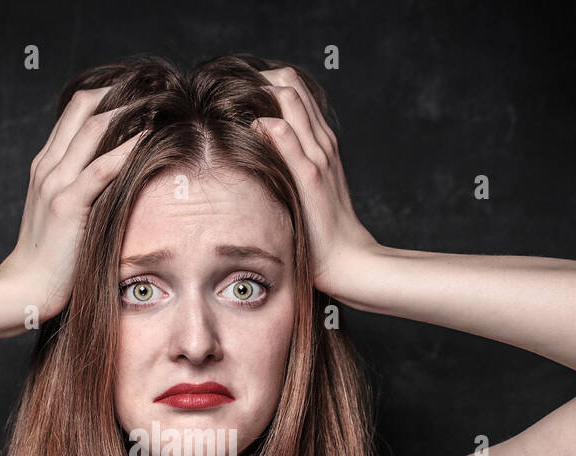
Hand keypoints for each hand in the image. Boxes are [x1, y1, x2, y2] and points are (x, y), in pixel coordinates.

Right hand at [0, 86, 144, 323]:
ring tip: (161, 102)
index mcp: (47, 165)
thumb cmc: (50, 258)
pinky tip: (149, 138)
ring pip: (93, 128)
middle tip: (157, 88)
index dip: (108, 95)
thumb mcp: (63, 214)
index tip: (141, 93)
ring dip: (130, 111)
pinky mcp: (67, 205)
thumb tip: (118, 181)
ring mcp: (56, 183)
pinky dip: (127, 149)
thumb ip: (82, 192)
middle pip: (84, 107)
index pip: (76, 112)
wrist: (24, 288)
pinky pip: (101, 168)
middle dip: (122, 92)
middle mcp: (49, 166)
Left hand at [251, 67, 380, 302]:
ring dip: (258, 91)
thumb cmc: (323, 230)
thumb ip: (289, 169)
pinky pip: (284, 133)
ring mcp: (317, 154)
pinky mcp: (309, 173)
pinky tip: (246, 130)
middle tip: (228, 90)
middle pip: (291, 82)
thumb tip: (255, 158)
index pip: (295, 88)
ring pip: (290, 97)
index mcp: (321, 142)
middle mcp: (321, 140)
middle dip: (257, 77)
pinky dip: (264, 123)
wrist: (347, 257)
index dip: (265, 81)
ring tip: (231, 101)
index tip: (238, 92)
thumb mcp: (306, 190)